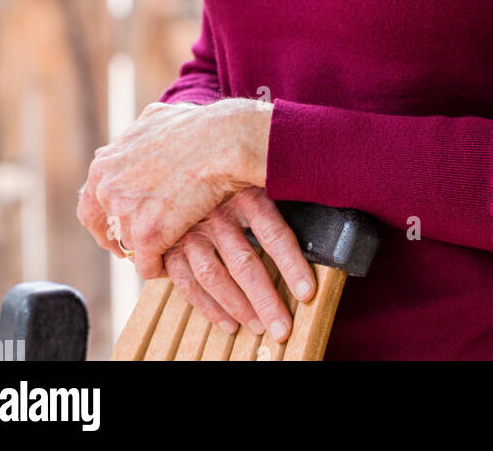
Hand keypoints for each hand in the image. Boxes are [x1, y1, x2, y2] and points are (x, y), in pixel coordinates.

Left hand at [76, 98, 270, 278]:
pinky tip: (175, 261)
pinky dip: (159, 267)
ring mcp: (126, 213)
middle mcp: (107, 190)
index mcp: (104, 165)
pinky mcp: (148, 235)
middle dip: (124, 239)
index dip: (105, 221)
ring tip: (172, 244)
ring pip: (131, 246)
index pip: (90, 205)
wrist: (222, 141)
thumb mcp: (152, 120)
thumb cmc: (196, 127)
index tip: (121, 228)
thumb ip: (129, 140)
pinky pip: (147, 266)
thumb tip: (115, 147)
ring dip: (149, 249)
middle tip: (143, 246)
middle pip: (107, 229)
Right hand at [162, 188, 317, 338]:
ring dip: (238, 307)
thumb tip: (321, 214)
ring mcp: (191, 230)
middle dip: (266, 300)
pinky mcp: (171, 245)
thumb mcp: (257, 174)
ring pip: (214, 276)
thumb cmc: (231, 174)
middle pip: (244, 262)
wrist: (179, 165)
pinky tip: (229, 323)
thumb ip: (281, 194)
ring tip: (259, 327)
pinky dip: (209, 307)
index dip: (292, 264)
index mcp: (244, 193)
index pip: (273, 233)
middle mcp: (216, 212)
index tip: (307, 292)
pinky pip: (188, 282)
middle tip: (282, 327)